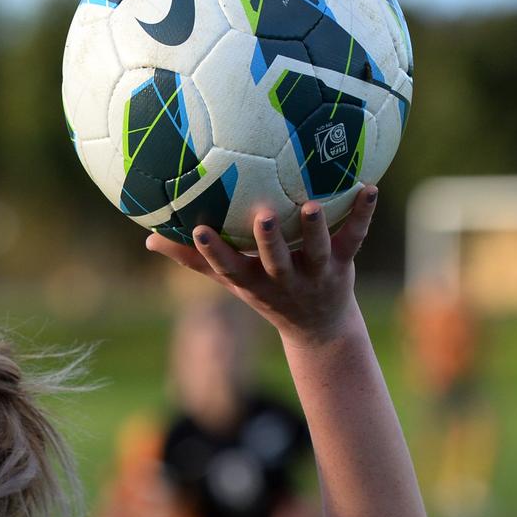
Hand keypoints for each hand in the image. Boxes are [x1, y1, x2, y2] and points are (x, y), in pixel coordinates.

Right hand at [148, 187, 378, 340]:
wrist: (319, 329)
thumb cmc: (267, 293)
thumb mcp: (230, 280)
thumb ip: (193, 260)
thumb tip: (147, 239)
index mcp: (253, 282)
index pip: (228, 268)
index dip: (212, 251)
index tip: (197, 229)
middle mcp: (284, 280)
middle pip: (275, 262)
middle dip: (267, 241)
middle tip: (263, 216)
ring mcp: (314, 274)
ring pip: (315, 251)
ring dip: (314, 229)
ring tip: (312, 206)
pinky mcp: (342, 264)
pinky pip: (354, 237)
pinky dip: (362, 214)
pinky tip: (369, 187)